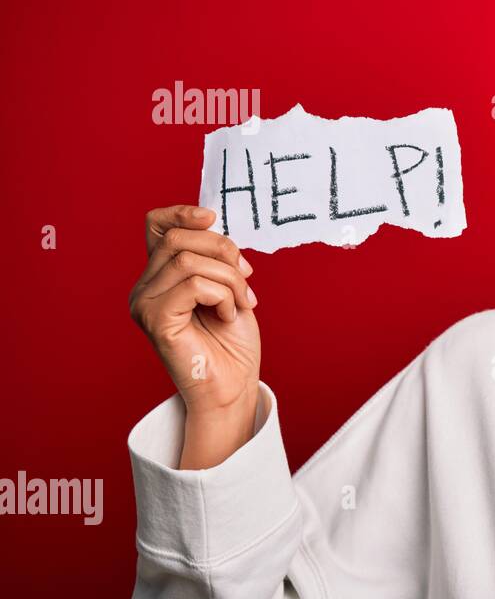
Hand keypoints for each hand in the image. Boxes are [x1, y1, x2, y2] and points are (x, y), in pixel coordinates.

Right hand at [129, 205, 260, 466]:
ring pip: (189, 261)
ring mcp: (145, 305)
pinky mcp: (155, 321)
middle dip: (224, 252)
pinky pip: (193, 285)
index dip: (182, 212)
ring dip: (229, 279)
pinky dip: (222, 295)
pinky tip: (227, 315)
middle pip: (179, 239)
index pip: (155, 226)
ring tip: (240, 303)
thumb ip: (213, 258)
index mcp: (159, 277)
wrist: (234, 385)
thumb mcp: (227, 286)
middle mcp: (143, 289)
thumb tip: (212, 224)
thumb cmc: (232, 342)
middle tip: (246, 279)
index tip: (212, 218)